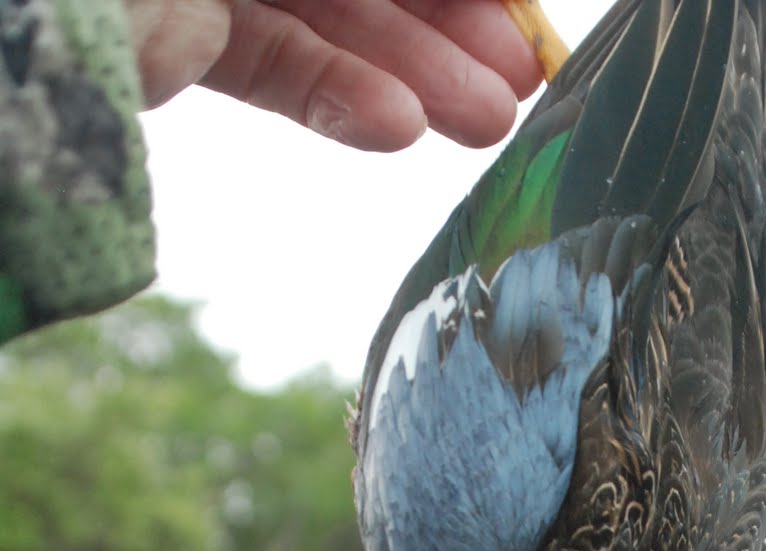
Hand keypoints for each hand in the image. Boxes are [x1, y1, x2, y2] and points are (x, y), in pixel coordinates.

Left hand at [127, 0, 542, 150]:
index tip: (519, 4)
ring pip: (329, 10)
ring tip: (486, 124)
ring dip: (415, 67)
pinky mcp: (176, 31)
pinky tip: (399, 131)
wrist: (32, 6)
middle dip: (452, 13)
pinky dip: (335, 98)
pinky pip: (272, 60)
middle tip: (524, 76)